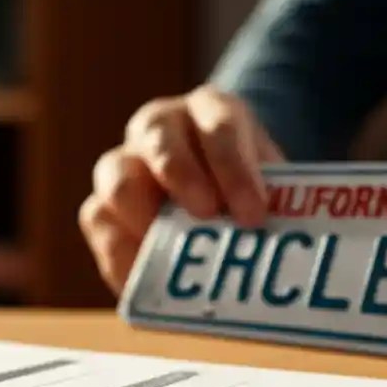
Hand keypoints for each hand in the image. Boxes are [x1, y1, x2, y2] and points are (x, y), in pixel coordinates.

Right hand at [79, 85, 283, 294]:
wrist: (221, 207)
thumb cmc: (253, 196)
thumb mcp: (274, 192)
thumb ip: (279, 209)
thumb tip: (290, 251)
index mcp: (211, 110)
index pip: (219, 126)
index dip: (234, 167)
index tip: (253, 213)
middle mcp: (160, 125)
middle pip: (158, 134)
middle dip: (182, 174)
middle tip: (207, 215)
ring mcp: (124, 160)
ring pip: (115, 172)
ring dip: (142, 210)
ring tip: (167, 247)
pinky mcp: (102, 203)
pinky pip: (97, 219)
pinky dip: (119, 249)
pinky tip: (144, 276)